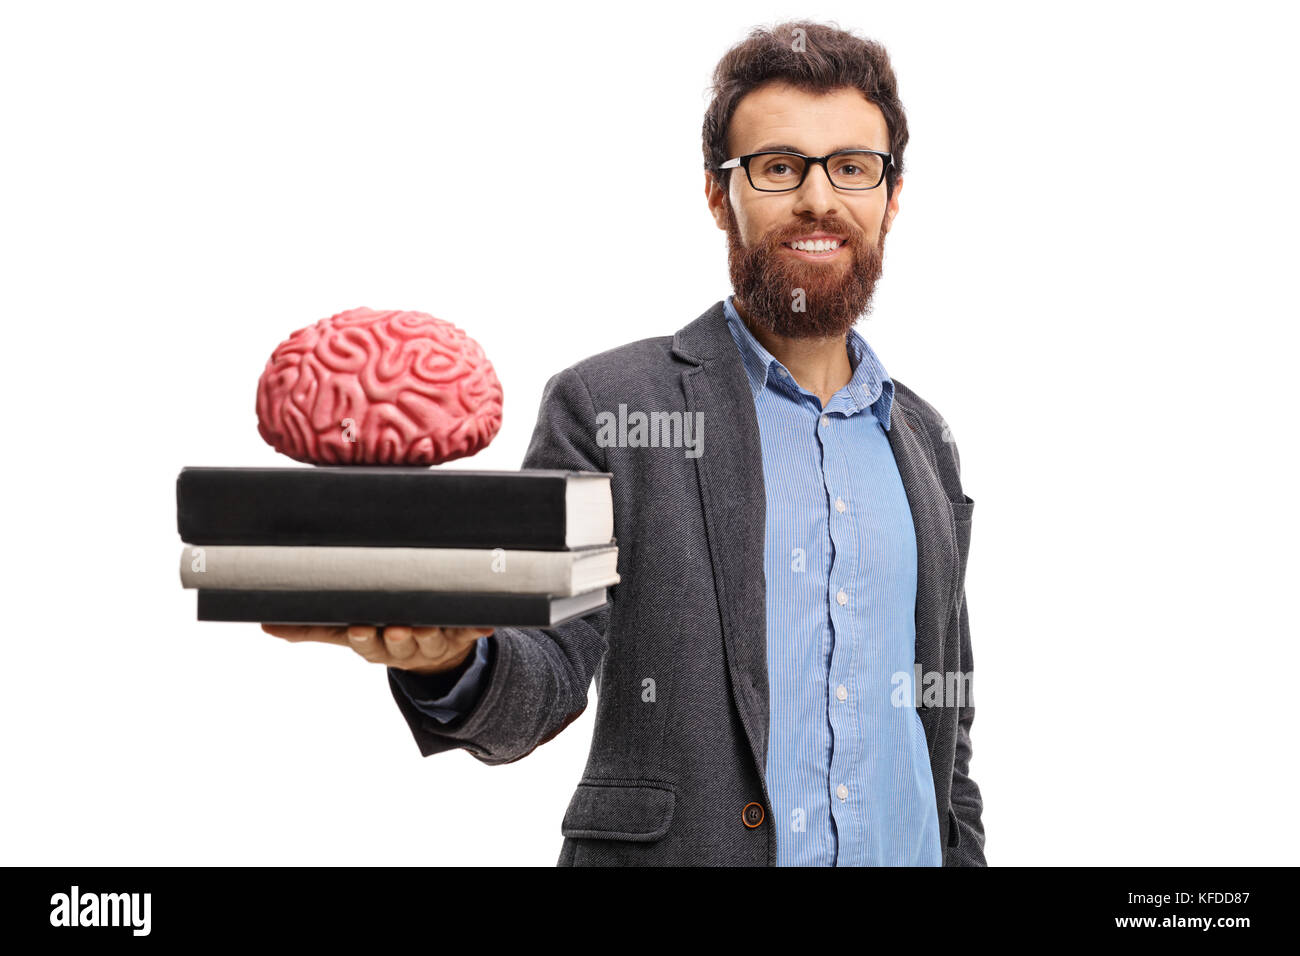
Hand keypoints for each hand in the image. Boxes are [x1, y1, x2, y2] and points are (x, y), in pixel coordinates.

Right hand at [260, 624, 493, 674]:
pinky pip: (473, 630)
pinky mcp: (462, 633)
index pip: (367, 644)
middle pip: (401, 643)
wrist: (432, 659)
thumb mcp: (346, 631)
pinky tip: (487, 624)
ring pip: (434, 638)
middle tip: (399, 628)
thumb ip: (310, 627)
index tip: (361, 629)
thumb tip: (264, 624)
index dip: (365, 638)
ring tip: (431, 624)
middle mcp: (406, 645)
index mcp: (377, 645)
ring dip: (434, 633)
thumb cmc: (382, 634)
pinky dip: (479, 627)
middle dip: (399, 637)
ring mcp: (435, 640)